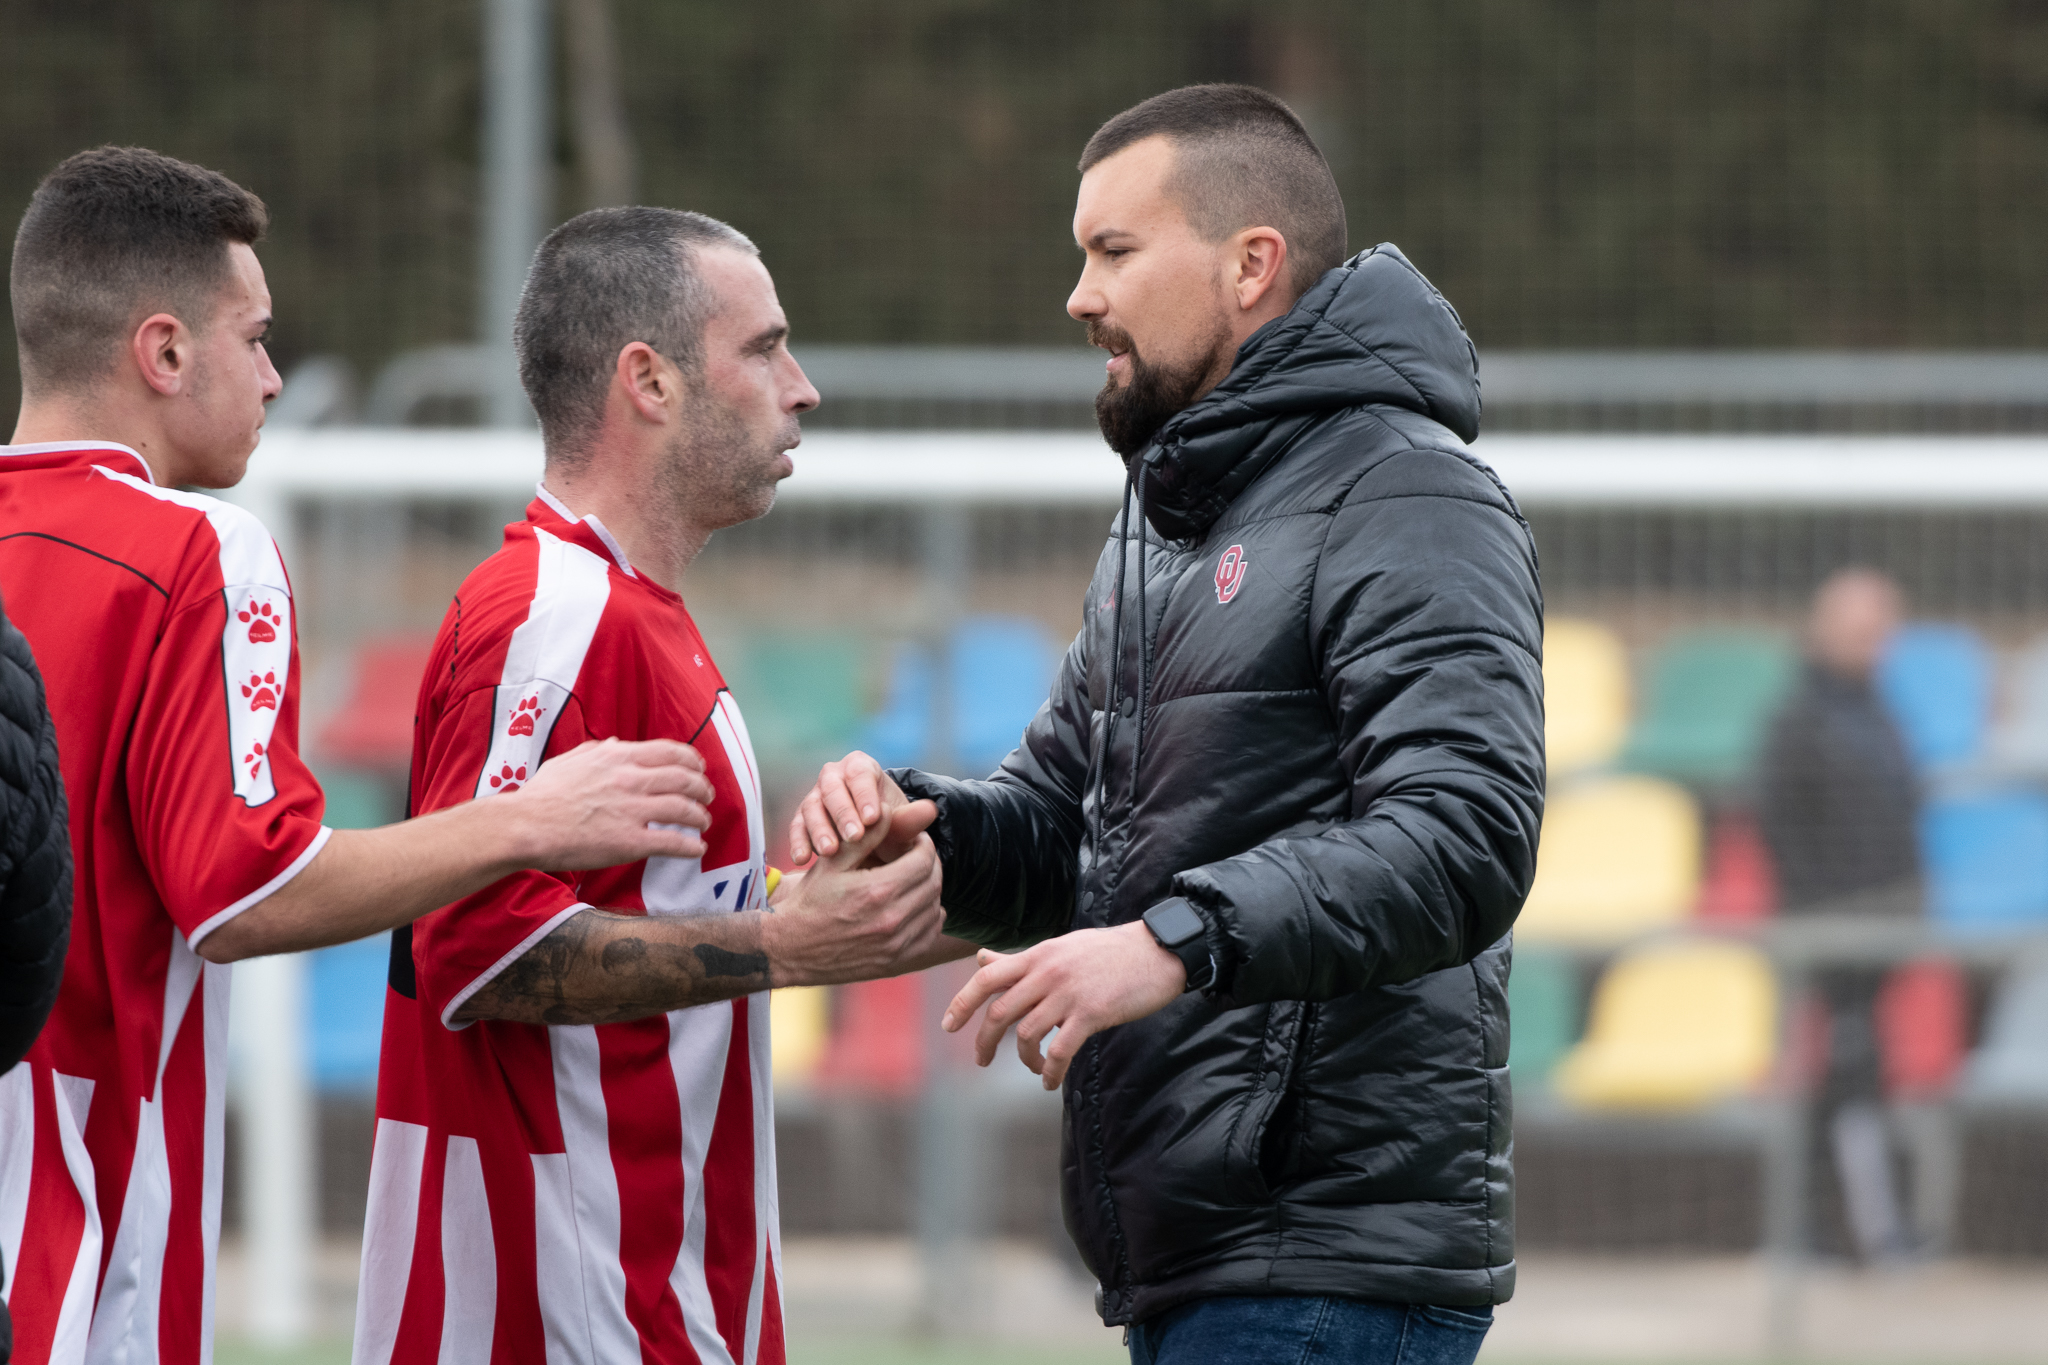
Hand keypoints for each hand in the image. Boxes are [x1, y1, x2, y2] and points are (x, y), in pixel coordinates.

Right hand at [507, 738, 714, 867]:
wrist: (524, 826)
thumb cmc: (541, 795)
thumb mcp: (569, 761)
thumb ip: (595, 750)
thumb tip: (614, 743)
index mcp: (618, 757)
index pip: (672, 752)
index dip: (693, 761)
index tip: (699, 770)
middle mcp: (631, 779)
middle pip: (686, 779)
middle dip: (703, 789)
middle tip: (706, 797)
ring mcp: (632, 811)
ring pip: (685, 810)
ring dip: (701, 817)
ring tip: (703, 823)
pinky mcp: (630, 842)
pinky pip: (673, 842)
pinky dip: (692, 846)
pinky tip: (698, 849)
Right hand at [764, 797, 948, 985]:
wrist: (791, 949)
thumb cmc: (809, 902)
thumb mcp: (831, 863)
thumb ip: (863, 837)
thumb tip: (887, 809)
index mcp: (877, 890)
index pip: (924, 860)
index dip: (923, 845)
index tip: (914, 841)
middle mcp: (891, 919)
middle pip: (933, 882)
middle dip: (929, 864)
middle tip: (916, 857)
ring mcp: (896, 944)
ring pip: (935, 908)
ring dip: (930, 889)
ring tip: (913, 879)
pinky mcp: (897, 961)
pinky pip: (930, 933)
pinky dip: (929, 916)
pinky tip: (913, 906)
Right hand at [789, 750, 912, 861]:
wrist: (873, 847)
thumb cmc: (889, 831)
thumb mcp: (901, 829)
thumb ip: (910, 820)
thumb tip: (930, 810)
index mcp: (861, 768)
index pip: (860, 775)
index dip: (865, 795)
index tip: (873, 819)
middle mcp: (834, 777)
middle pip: (832, 788)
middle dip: (843, 813)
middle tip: (854, 837)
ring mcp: (815, 797)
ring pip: (811, 807)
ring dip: (819, 829)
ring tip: (830, 852)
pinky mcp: (802, 818)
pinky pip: (796, 827)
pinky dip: (799, 842)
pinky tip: (803, 859)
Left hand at [941, 921, 1186, 1088]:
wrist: (1158, 951)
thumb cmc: (1109, 951)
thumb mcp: (1060, 947)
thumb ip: (1020, 958)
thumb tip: (982, 958)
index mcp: (1038, 954)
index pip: (987, 977)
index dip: (962, 1002)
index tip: (948, 1026)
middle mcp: (1048, 972)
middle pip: (1000, 1011)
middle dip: (984, 1041)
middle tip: (981, 1060)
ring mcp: (1069, 993)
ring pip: (1027, 1034)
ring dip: (1024, 1059)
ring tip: (1033, 1068)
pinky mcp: (1092, 1014)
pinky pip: (1061, 1050)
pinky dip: (1051, 1071)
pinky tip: (1050, 1080)